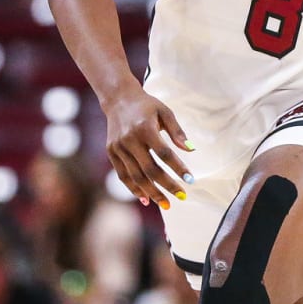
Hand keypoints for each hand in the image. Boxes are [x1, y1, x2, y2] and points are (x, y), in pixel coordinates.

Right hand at [105, 89, 192, 209]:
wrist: (118, 99)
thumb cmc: (147, 105)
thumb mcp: (165, 112)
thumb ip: (177, 131)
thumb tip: (191, 149)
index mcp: (144, 128)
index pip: (164, 154)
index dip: (178, 168)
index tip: (190, 180)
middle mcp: (130, 139)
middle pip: (150, 169)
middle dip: (166, 186)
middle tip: (181, 197)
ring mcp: (118, 147)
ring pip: (136, 176)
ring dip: (152, 192)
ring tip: (166, 204)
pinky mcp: (111, 152)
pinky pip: (123, 175)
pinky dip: (134, 189)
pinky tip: (146, 199)